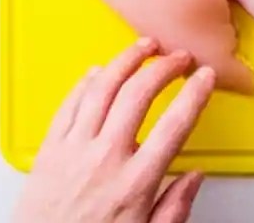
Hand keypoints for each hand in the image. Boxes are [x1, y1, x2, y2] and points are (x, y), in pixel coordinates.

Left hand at [13, 38, 214, 222]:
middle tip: (179, 57)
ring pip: (101, 89)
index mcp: (135, 182)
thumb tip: (195, 177)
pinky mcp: (48, 152)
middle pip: (138, 94)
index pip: (175, 123)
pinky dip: (86, 82)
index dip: (195, 94)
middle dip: (164, 67)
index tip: (206, 77)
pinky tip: (99, 71)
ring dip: (126, 61)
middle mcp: (104, 159)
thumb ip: (174, 208)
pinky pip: (68, 105)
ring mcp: (73, 151)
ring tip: (144, 48)